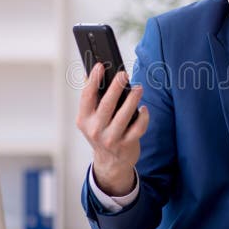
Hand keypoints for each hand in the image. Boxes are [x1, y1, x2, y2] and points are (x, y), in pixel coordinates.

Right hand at [76, 63, 149, 195]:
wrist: (110, 163)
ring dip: (132, 100)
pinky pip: (138, 128)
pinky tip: (144, 109)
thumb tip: (91, 73)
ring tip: (138, 88)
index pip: (87, 97)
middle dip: (116, 87)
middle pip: (107, 104)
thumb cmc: (101, 133)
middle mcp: (95, 130)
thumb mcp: (90, 119)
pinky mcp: (126, 144)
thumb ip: (91, 99)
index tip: (99, 66)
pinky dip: (143, 117)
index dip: (93, 80)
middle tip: (124, 74)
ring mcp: (111, 139)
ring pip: (124, 115)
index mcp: (84, 119)